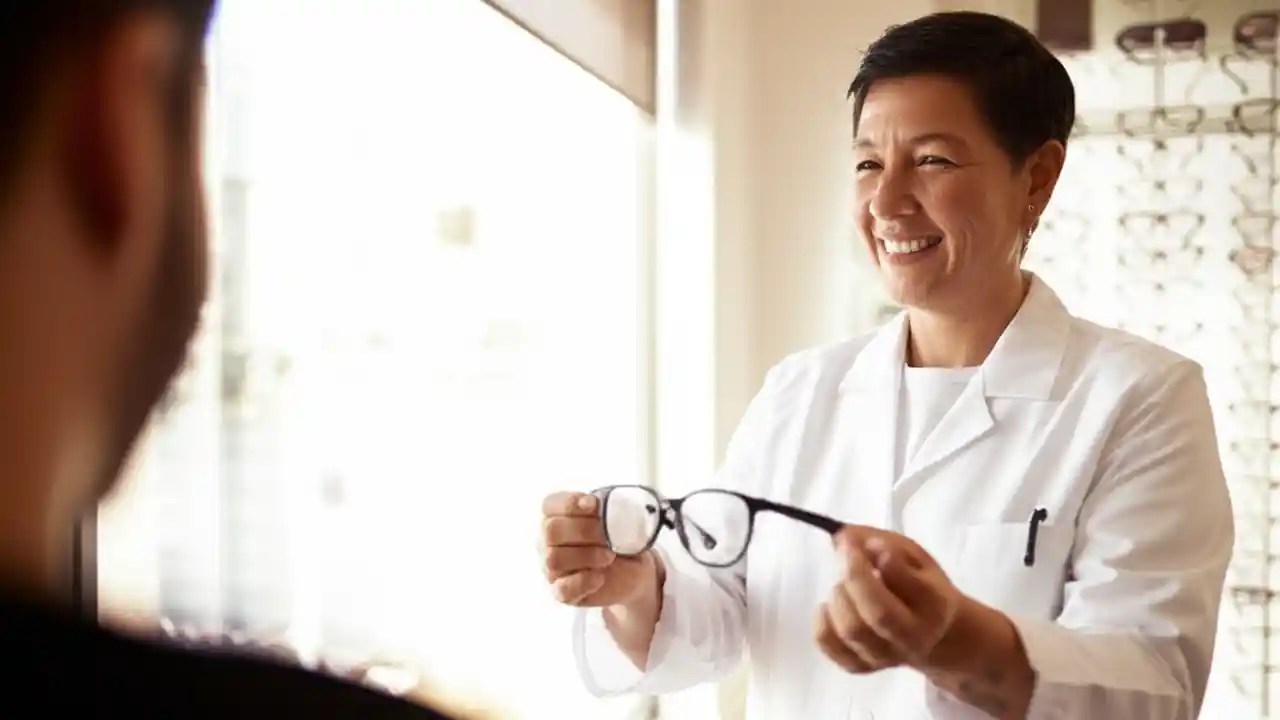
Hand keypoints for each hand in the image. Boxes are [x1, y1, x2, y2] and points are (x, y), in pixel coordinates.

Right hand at [539, 491, 658, 608]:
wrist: (632, 571)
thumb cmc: (620, 540)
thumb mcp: (620, 521)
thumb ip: (610, 512)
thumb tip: (607, 509)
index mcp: (558, 516)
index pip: (550, 505)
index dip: (569, 503)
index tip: (594, 505)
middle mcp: (548, 541)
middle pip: (550, 530)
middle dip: (583, 530)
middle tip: (608, 536)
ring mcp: (551, 567)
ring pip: (554, 559)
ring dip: (586, 555)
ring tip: (609, 556)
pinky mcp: (560, 592)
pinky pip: (562, 588)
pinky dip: (584, 581)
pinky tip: (600, 577)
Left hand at [814, 525, 962, 673]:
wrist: (932, 631)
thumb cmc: (918, 583)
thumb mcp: (913, 555)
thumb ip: (882, 543)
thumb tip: (844, 537)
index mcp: (935, 604)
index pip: (911, 584)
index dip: (885, 557)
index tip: (870, 542)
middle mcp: (914, 637)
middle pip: (879, 613)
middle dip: (855, 576)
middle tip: (846, 552)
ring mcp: (888, 656)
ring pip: (853, 631)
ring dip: (839, 597)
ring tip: (843, 583)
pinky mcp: (863, 666)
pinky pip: (834, 650)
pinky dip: (822, 625)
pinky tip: (827, 607)